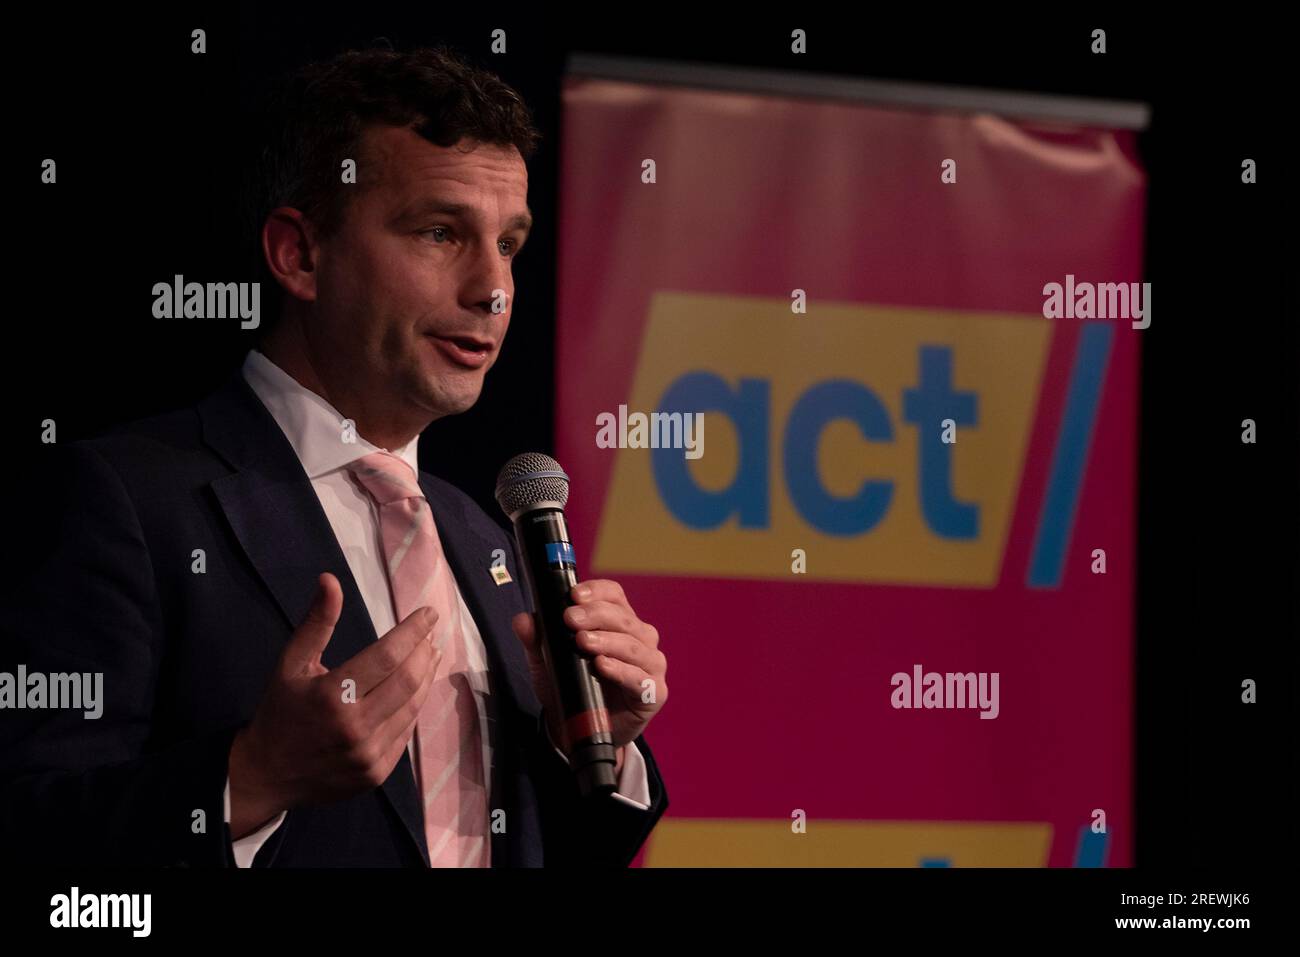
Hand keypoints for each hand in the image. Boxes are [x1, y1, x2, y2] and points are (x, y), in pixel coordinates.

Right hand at [227, 572, 442, 838]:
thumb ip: (316, 622)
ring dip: (425, 678)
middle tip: (430, 635)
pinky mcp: (377, 773)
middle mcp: (354, 727)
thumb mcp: (291, 663)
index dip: (413, 631)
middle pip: (408, 681)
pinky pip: (406, 733)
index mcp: (331, 696)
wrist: (266, 774)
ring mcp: (369, 754)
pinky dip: (414, 706)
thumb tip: (331, 579)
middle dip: (424, 652)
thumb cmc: (280, 711)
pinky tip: (415, 690)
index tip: (429, 614)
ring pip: (413, 707)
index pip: (387, 656)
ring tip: (429, 656)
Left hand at [511, 579, 667, 755]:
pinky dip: (620, 670)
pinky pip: (639, 677)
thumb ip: (537, 640)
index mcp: (619, 622)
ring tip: (582, 641)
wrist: (582, 732)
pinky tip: (602, 666)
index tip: (574, 595)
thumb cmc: (573, 688)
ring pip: (633, 645)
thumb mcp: (548, 662)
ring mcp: (650, 664)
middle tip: (571, 619)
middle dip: (596, 615)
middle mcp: (640, 638)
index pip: (614, 595)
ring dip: (607, 640)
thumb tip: (522, 619)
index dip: (597, 591)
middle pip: (623, 617)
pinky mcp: (654, 692)